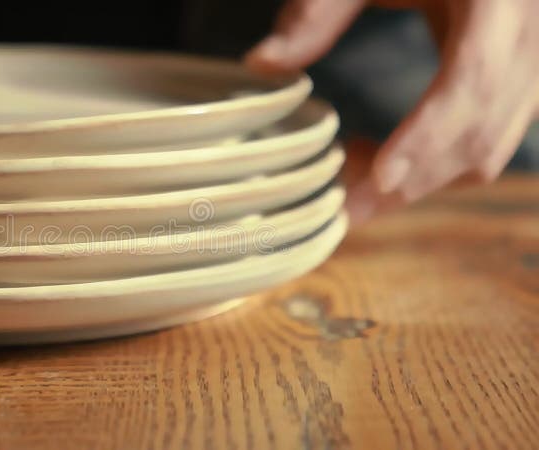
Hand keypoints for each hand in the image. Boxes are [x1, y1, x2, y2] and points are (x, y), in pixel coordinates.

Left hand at [245, 0, 538, 224]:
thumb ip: (316, 10)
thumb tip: (261, 63)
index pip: (475, 75)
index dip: (430, 133)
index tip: (378, 179)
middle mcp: (527, 32)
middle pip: (485, 129)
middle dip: (416, 180)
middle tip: (348, 209)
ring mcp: (529, 59)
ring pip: (492, 146)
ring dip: (424, 179)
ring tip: (355, 176)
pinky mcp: (515, 77)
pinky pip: (489, 138)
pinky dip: (436, 163)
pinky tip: (384, 156)